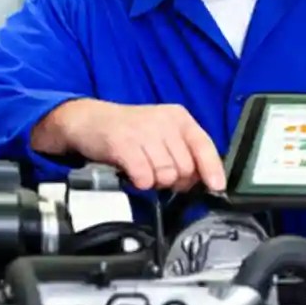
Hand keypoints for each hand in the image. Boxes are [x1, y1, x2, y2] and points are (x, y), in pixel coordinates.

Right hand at [36, 99, 225, 191]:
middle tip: (158, 174)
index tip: (216, 186)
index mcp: (179, 118)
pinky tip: (133, 175)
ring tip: (143, 171)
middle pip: (185, 167)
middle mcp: (164, 121)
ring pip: (166, 174)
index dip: (212, 169)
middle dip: (174, 180)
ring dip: (155, 182)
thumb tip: (200, 181)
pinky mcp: (123, 143)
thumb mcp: (161, 134)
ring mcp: (143, 131)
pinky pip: (144, 176)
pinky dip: (140, 182)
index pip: (204, 145)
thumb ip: (182, 153)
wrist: (89, 120)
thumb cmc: (129, 132)